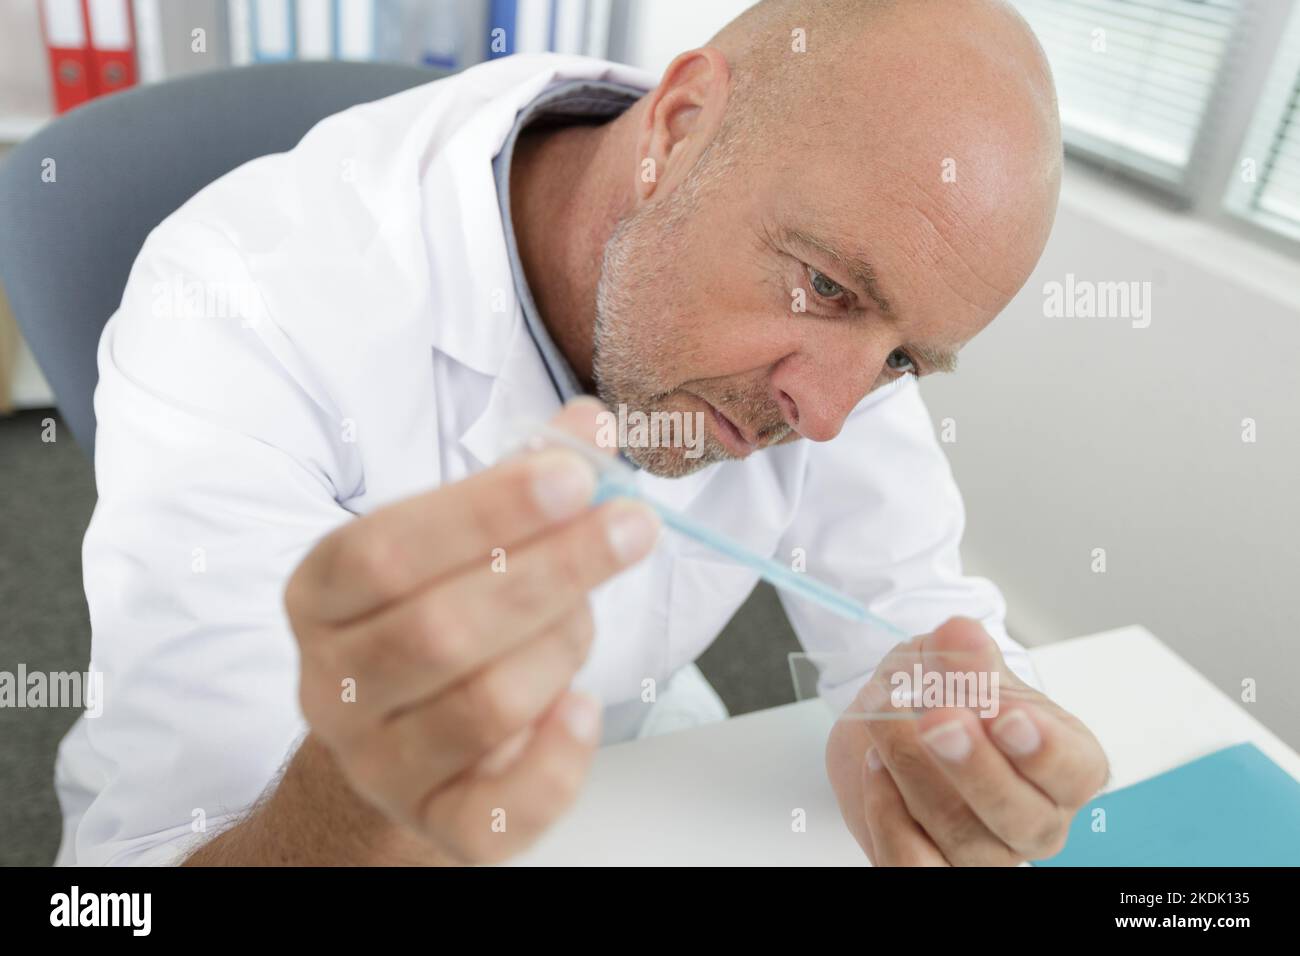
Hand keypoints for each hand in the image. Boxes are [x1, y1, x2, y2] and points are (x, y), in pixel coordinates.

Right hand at [284, 398, 659, 863]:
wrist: (399, 744)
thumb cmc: (438, 618)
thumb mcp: (463, 541)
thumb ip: (521, 481)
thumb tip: (590, 428)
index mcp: (323, 594)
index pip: (384, 549)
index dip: (484, 511)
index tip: (574, 476)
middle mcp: (334, 683)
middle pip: (439, 632)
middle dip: (552, 571)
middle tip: (632, 526)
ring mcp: (380, 763)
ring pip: (484, 708)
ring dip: (561, 649)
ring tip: (586, 617)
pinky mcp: (439, 824)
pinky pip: (506, 807)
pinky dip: (560, 757)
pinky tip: (582, 707)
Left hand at [826, 617, 1108, 865]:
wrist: (895, 728)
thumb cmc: (948, 698)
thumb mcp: (958, 666)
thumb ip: (964, 655)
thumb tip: (959, 633)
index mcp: (1066, 767)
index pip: (1073, 772)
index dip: (1042, 749)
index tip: (1004, 713)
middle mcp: (1035, 821)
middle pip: (1021, 817)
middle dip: (975, 766)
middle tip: (936, 717)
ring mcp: (985, 852)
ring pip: (961, 836)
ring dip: (913, 771)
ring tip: (884, 715)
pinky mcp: (930, 865)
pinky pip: (909, 863)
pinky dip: (886, 814)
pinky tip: (873, 765)